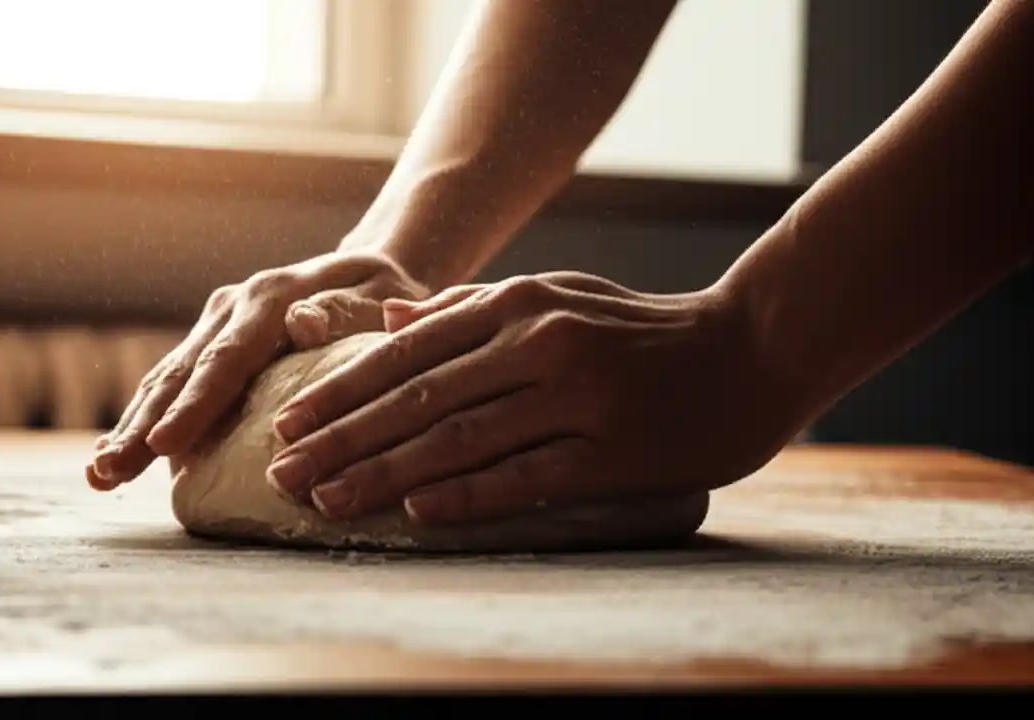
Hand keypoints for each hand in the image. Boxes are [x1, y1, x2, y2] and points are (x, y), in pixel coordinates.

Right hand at [86, 251, 428, 489]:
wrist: (370, 274)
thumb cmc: (386, 296)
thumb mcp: (383, 298)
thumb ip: (344, 314)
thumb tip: (302, 325)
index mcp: (273, 296)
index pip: (228, 358)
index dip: (196, 404)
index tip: (165, 445)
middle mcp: (234, 305)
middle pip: (182, 372)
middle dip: (144, 426)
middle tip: (109, 472)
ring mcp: (217, 322)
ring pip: (167, 379)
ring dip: (132, 428)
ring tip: (99, 475)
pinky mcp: (212, 342)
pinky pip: (173, 385)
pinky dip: (145, 421)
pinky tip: (117, 458)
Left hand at [263, 271, 809, 524]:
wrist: (751, 351)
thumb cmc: (644, 330)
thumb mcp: (560, 297)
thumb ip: (475, 309)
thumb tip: (392, 320)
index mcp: (521, 305)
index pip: (408, 353)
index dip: (342, 392)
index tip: (287, 425)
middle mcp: (539, 345)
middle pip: (418, 400)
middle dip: (341, 440)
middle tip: (283, 475)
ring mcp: (575, 400)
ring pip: (458, 442)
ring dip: (383, 476)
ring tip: (326, 502)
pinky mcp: (610, 454)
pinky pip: (522, 481)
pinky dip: (465, 498)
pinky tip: (416, 517)